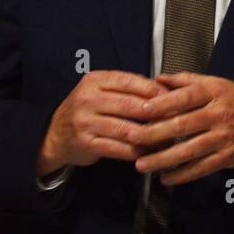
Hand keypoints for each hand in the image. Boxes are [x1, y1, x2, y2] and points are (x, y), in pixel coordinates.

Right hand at [38, 70, 171, 176]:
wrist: (55, 135)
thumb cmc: (89, 111)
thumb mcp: (103, 91)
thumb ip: (130, 88)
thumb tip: (168, 91)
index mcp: (96, 80)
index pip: (133, 82)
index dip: (157, 91)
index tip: (177, 99)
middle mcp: (88, 99)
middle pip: (132, 106)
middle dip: (158, 115)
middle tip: (178, 121)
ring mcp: (85, 122)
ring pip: (128, 129)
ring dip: (151, 136)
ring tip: (167, 140)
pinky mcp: (86, 143)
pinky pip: (120, 148)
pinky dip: (138, 152)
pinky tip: (150, 152)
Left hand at [130, 72, 233, 185]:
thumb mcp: (219, 84)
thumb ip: (188, 81)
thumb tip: (158, 78)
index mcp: (215, 92)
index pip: (185, 97)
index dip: (162, 103)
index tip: (140, 110)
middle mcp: (219, 114)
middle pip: (182, 124)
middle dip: (153, 134)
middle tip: (131, 139)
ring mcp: (223, 137)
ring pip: (188, 150)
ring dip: (163, 159)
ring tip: (141, 165)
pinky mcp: (227, 156)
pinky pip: (201, 167)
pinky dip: (183, 175)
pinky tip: (166, 179)